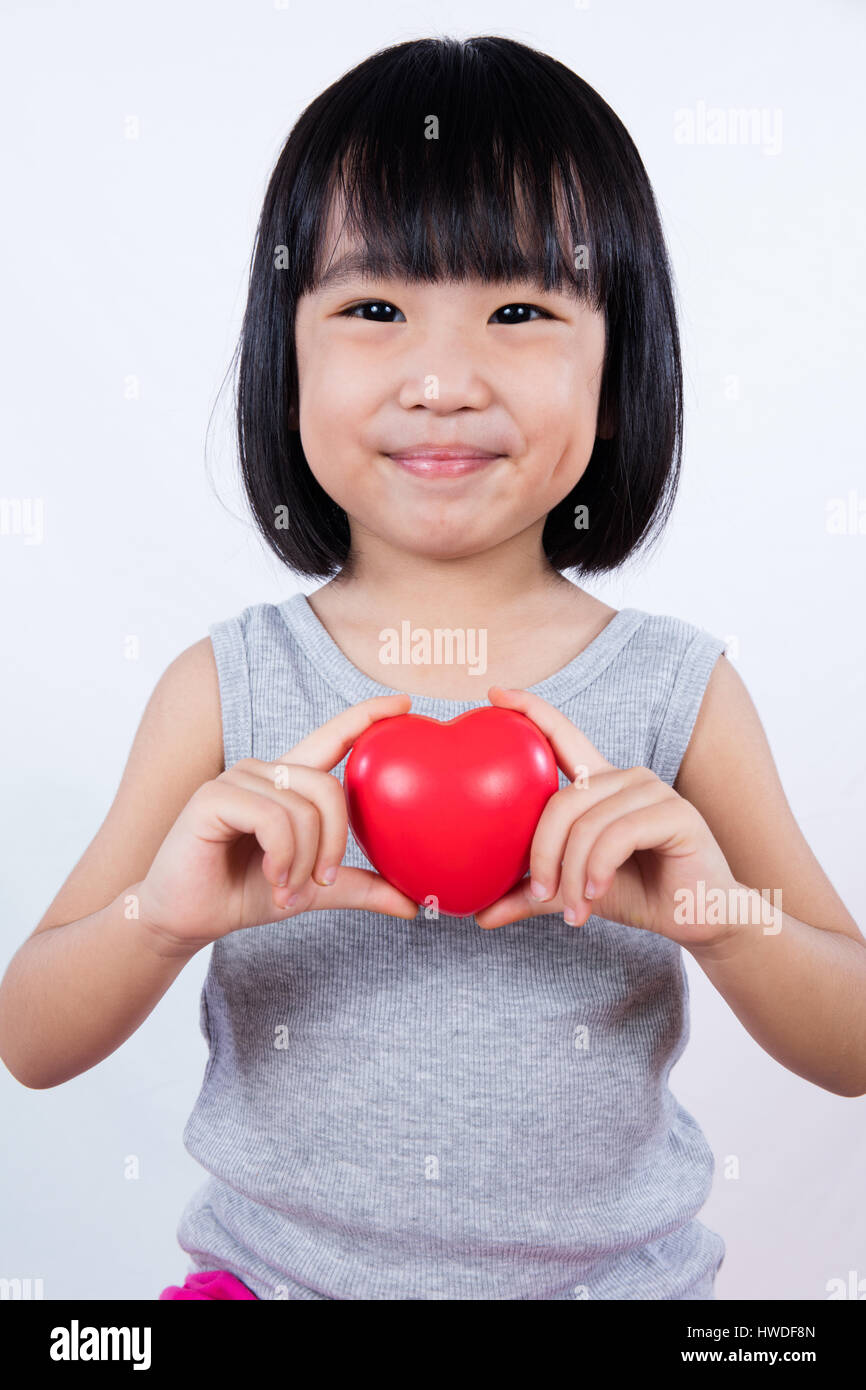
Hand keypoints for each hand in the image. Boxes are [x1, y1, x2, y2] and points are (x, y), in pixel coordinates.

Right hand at [137, 694, 418, 953]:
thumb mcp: (311, 889)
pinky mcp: (213, 796)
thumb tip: (412, 905)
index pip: (331, 739)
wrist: (187, 918)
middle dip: (333, 844)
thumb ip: (357, 886)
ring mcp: (237, 778)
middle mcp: (263, 771)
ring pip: (303, 810)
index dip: (365, 718)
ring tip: (285, 890)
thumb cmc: (242, 894)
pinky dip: (282, 857)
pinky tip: (272, 880)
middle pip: (329, 788)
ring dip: (303, 862)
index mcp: (287, 784)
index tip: (404, 703)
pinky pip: (274, 819)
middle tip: (318, 884)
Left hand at [473, 687, 738, 947]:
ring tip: (574, 910)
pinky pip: (618, 835)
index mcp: (600, 785)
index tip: (493, 693)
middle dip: (543, 854)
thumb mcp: (575, 890)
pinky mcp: (677, 813)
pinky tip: (597, 894)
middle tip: (542, 897)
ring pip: (587, 823)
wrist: (698, 918)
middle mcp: (625, 778)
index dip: (530, 711)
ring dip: (573, 874)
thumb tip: (481, 915)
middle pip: (562, 800)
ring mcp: (653, 790)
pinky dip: (599, 869)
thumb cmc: (638, 894)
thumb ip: (531, 896)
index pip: (561, 737)